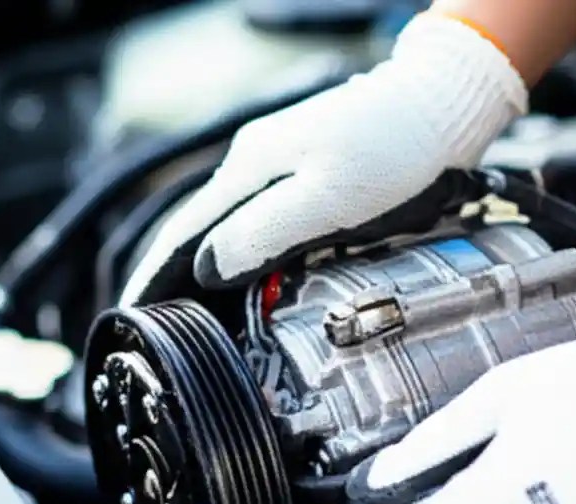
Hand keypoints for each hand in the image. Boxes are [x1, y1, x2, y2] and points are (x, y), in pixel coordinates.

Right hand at [118, 12, 526, 302]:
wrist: (442, 105)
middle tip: (159, 326)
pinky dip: (245, 253)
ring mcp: (283, 163)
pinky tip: (250, 275)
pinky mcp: (311, 170)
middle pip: (200, 230)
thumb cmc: (396, 151)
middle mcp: (256, 163)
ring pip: (230, 225)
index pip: (184, 234)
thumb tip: (209, 268)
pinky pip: (262, 219)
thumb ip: (265, 232)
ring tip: (195, 313)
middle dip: (174, 278)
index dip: (156, 278)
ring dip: (209, 269)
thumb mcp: (329, 198)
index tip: (133, 315)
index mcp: (250, 168)